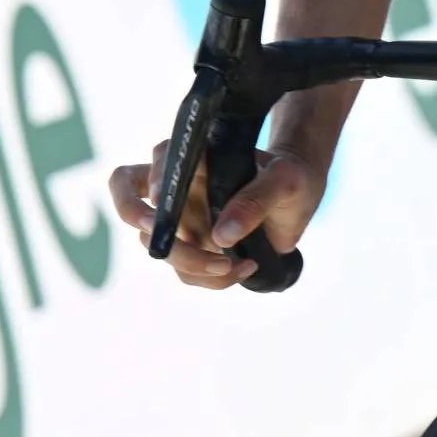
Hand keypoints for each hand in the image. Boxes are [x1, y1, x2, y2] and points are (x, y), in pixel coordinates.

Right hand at [108, 138, 325, 291]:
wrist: (298, 200)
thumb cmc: (289, 176)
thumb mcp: (285, 181)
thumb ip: (256, 199)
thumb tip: (221, 235)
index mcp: (193, 158)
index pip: (154, 162)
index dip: (149, 182)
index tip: (162, 200)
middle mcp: (177, 188)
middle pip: (138, 213)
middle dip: (157, 236)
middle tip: (185, 248)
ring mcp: (180, 220)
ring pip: (160, 248)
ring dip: (194, 264)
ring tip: (239, 265)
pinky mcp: (192, 247)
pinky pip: (184, 270)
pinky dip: (211, 278)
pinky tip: (244, 268)